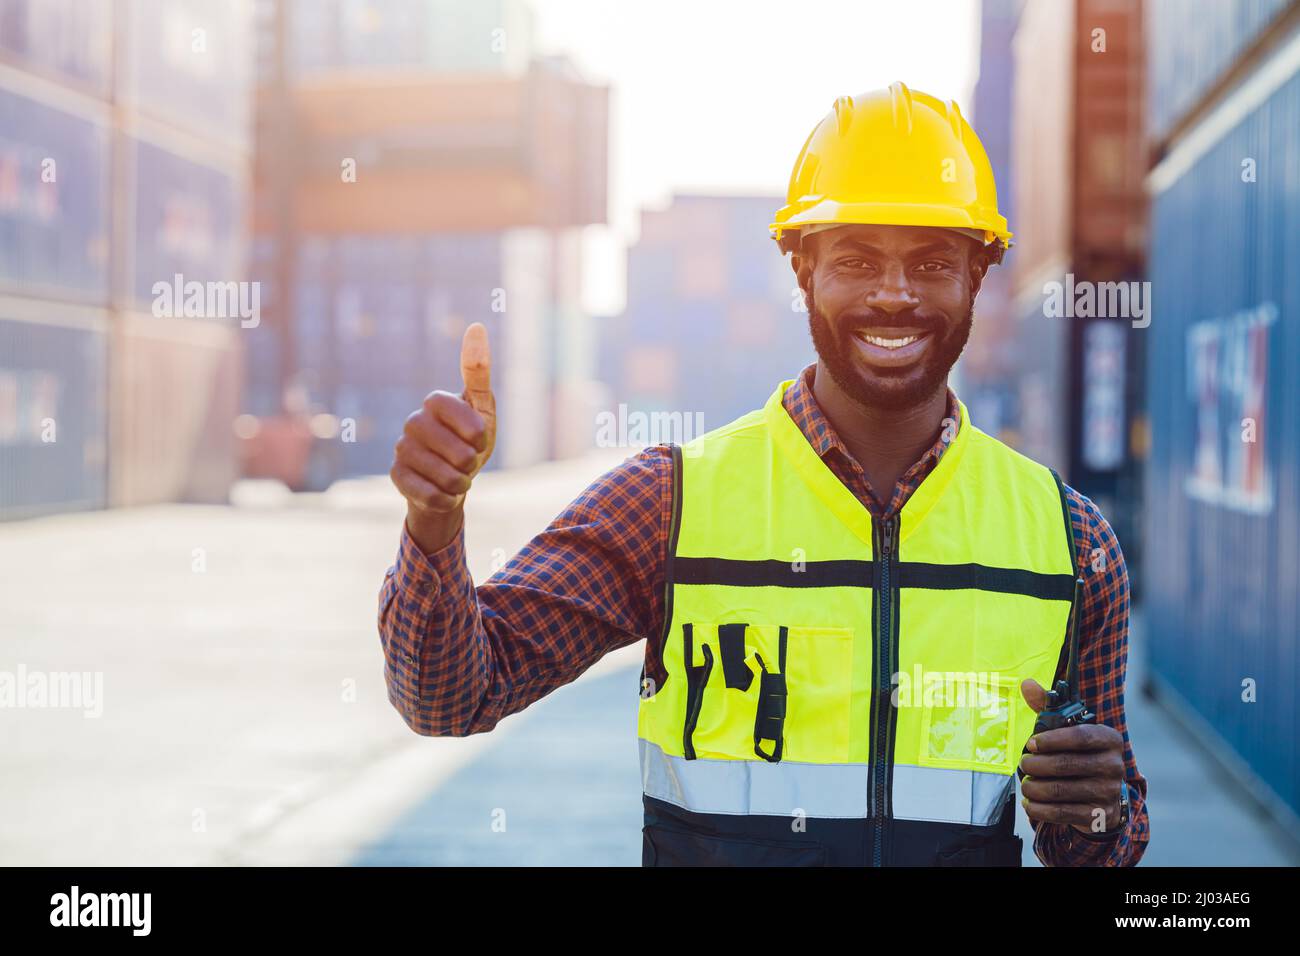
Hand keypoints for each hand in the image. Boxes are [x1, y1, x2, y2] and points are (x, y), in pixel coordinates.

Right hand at [390, 322, 496, 553]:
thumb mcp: (483, 408)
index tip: (480, 438)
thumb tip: (476, 326)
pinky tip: (445, 493)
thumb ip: (478, 371)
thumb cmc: (469, 441)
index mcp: (435, 401)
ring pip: (445, 477)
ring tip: (457, 476)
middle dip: (472, 463)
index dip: (479, 435)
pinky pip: (429, 495)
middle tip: (468, 461)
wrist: (450, 481)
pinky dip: (446, 498)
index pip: (468, 422)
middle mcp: (413, 421)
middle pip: (459, 454)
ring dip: (460, 482)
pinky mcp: (396, 476)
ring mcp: (402, 449)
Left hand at [1018, 678, 1126, 835]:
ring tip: (1025, 784)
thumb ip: (1047, 708)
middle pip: (1067, 764)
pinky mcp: (1099, 815)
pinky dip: (1040, 809)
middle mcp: (1114, 765)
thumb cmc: (1079, 755)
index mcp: (1109, 739)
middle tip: (1023, 764)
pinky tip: (1030, 803)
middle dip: (1036, 765)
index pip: (1080, 736)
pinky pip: (1063, 813)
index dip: (1052, 739)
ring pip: (1061, 790)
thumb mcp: (1067, 730)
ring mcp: (1109, 792)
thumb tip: (1026, 684)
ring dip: (1034, 787)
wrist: (1102, 796)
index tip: (1031, 743)